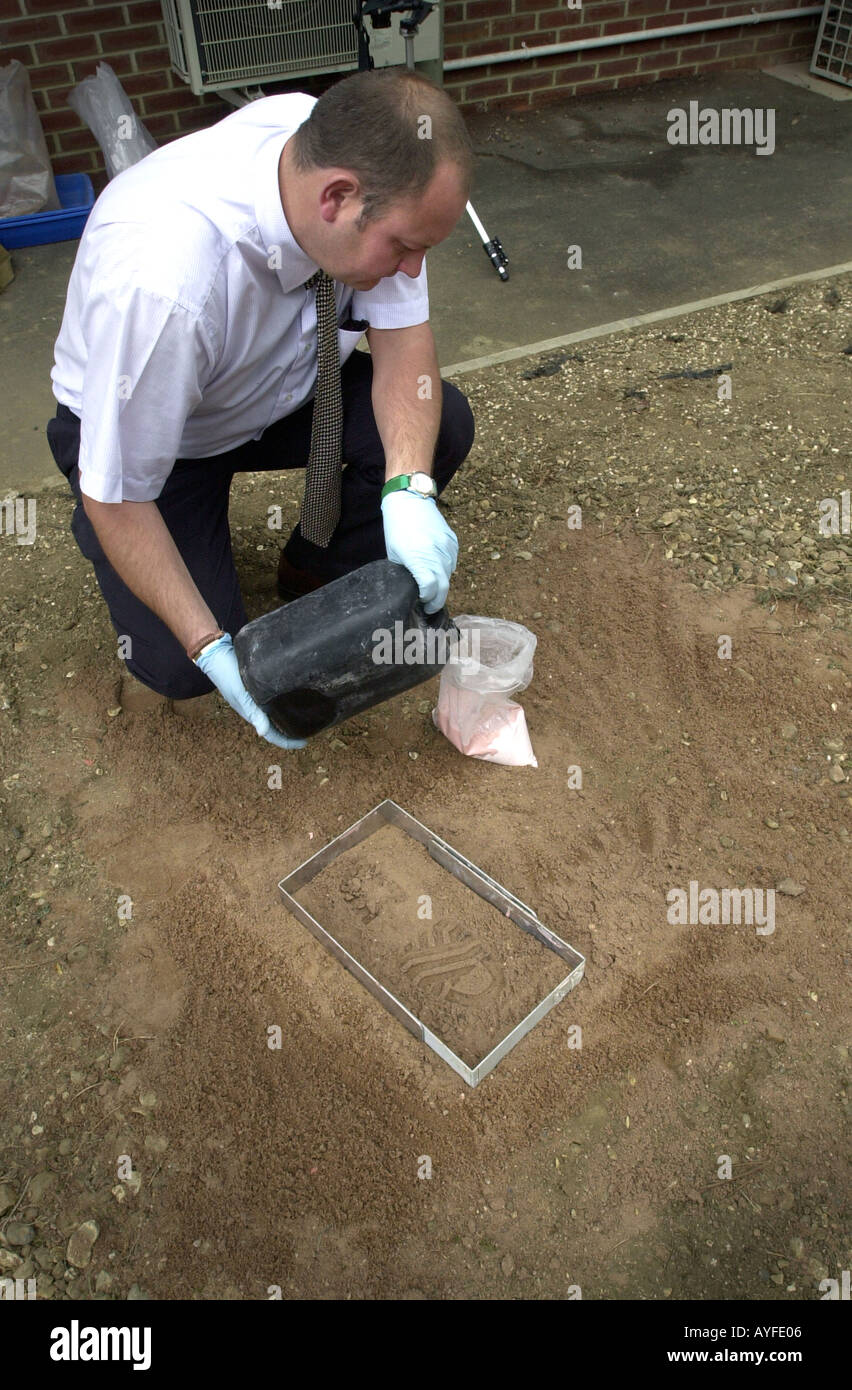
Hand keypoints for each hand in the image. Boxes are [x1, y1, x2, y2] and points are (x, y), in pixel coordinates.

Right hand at [193, 634, 306, 749]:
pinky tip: (291, 695)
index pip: (271, 734)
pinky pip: (272, 699)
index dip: (288, 742)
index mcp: (250, 713)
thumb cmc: (227, 673)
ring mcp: (254, 697)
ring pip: (274, 713)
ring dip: (287, 717)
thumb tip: (263, 734)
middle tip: (309, 729)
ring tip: (305, 715)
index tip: (305, 743)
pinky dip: (282, 701)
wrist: (215, 652)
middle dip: (290, 732)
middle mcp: (253, 708)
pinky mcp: (255, 686)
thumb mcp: (241, 694)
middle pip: (275, 726)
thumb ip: (253, 712)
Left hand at [381, 490, 457, 613]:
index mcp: (418, 558)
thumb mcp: (394, 554)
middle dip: (437, 600)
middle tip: (430, 607)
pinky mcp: (452, 541)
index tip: (422, 604)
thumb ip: (405, 573)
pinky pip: (452, 561)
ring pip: (449, 575)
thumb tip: (412, 590)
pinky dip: (445, 568)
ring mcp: (446, 547)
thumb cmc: (397, 527)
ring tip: (431, 585)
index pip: (430, 588)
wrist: (409, 500)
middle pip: (443, 586)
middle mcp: (435, 553)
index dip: (428, 600)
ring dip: (441, 583)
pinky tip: (435, 566)